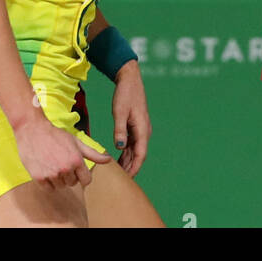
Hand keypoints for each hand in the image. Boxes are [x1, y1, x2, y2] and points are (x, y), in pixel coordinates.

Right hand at [14, 113, 111, 190]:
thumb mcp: (76, 142)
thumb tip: (108, 159)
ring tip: (53, 163)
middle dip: (69, 175)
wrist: (33, 130)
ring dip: (58, 178)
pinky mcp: (39, 178)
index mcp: (77, 160)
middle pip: (73, 183)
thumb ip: (93, 153)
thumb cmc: (56, 135)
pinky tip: (46, 168)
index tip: (76, 169)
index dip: (82, 175)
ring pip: (60, 186)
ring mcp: (52, 174)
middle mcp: (66, 168)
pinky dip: (48, 182)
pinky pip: (48, 189)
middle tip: (62, 161)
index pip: (86, 180)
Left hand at [110, 60, 151, 176]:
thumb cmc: (125, 94)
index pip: (140, 155)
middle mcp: (144, 131)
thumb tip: (119, 147)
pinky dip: (125, 153)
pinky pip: (131, 144)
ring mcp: (140, 129)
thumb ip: (120, 130)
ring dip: (127, 161)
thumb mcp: (120, 111)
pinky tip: (118, 159)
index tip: (127, 179)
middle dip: (130, 168)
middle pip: (138, 155)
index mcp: (142, 129)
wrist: (129, 79)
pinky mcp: (135, 126)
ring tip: (117, 173)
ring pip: (134, 150)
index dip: (134, 168)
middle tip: (119, 181)